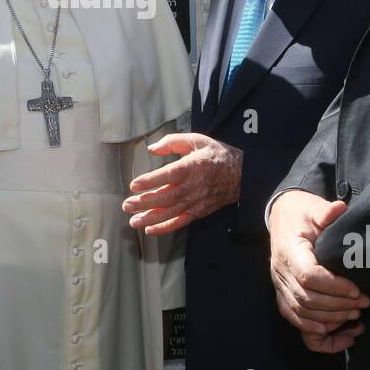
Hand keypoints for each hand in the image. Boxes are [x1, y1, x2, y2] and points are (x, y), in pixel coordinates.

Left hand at [123, 133, 243, 235]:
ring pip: (170, 212)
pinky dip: (165, 228)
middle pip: (166, 197)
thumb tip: (152, 148)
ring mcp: (196, 202)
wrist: (242, 175)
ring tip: (133, 221)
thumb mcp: (197, 140)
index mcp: (192, 167)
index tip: (134, 185)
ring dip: (150, 218)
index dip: (150, 181)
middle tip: (127, 205)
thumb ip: (173, 142)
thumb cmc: (217, 155)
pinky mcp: (198, 212)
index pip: (168, 176)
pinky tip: (150, 230)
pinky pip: (180, 222)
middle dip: (144, 203)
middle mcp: (193, 187)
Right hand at [268, 189, 368, 353]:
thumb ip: (326, 211)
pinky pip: (296, 320)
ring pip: (302, 313)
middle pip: (307, 299)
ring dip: (331, 318)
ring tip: (356, 314)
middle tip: (364, 302)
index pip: (308, 276)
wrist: (282, 217)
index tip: (356, 288)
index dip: (333, 287)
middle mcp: (281, 272)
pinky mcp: (284, 296)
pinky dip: (316, 331)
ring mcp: (280, 287)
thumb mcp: (313, 207)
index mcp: (289, 251)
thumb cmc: (301, 213)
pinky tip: (338, 333)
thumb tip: (340, 209)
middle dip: (338, 305)